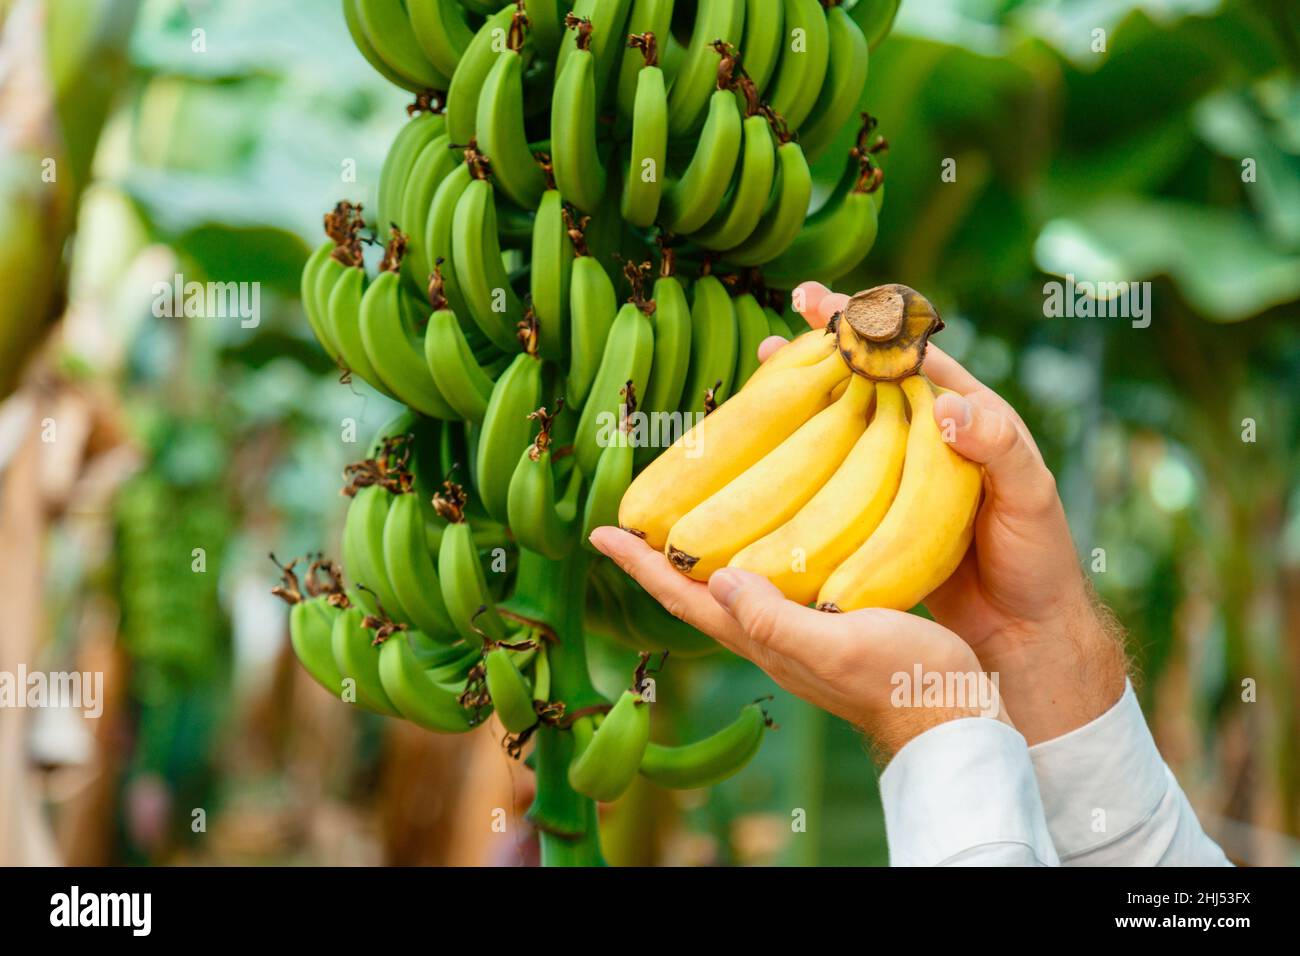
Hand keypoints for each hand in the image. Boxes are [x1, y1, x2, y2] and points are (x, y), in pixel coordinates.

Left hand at [589, 526, 1004, 760]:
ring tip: (687, 513)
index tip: (600, 532)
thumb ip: (777, 621)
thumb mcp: (837, 645)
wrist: (952, 712)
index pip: (683, 598)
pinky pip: (772, 580)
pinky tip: (767, 532)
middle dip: (659, 555)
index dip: (640, 566)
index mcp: (759, 639)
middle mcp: (766, 635)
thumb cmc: (900, 681)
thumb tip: (720, 580)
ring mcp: (794, 630)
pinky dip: (754, 552)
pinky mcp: (826, 620)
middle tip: (633, 514)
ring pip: (731, 584)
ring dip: (701, 552)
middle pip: (695, 591)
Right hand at [792, 282, 1127, 744]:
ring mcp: (900, 475)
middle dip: (821, 351)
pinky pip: (837, 474)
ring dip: (804, 397)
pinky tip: (771, 449)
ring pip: (845, 421)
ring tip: (759, 374)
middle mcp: (929, 436)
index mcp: (968, 416)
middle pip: (868, 379)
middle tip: (773, 335)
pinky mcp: (879, 514)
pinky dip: (805, 454)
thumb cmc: (1038, 560)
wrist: (1023, 634)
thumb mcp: (1030, 496)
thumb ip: (998, 445)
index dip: (867, 323)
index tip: (822, 301)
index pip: (910, 355)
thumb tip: (946, 404)